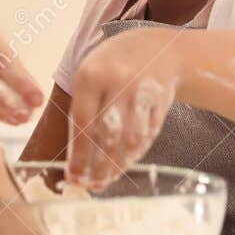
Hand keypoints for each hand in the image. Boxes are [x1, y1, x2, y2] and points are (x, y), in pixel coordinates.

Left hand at [67, 28, 181, 190]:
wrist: (160, 48)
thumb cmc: (114, 66)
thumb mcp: (92, 76)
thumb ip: (83, 110)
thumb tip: (76, 158)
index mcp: (91, 74)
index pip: (83, 121)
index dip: (78, 153)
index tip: (73, 176)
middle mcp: (118, 81)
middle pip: (108, 134)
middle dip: (98, 165)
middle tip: (89, 185)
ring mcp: (142, 91)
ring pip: (130, 139)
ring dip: (118, 164)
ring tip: (105, 180)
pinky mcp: (161, 101)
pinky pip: (147, 135)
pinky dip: (135, 154)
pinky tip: (124, 164)